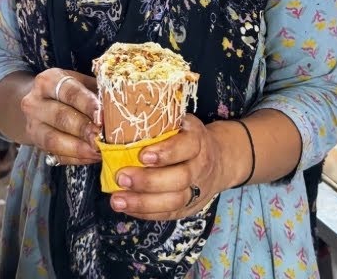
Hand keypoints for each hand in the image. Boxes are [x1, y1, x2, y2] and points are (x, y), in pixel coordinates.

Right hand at [20, 69, 101, 165]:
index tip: (103, 117)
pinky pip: (56, 155)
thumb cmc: (69, 90)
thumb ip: (97, 93)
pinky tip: (92, 157)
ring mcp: (32, 125)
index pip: (70, 93)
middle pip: (61, 117)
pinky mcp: (36, 144)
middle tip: (102, 138)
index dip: (88, 105)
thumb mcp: (81, 83)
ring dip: (79, 149)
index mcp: (49, 81)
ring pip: (54, 140)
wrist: (41, 101)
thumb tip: (118, 108)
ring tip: (99, 152)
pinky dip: (76, 159)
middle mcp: (35, 102)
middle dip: (84, 129)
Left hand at [108, 115, 236, 220]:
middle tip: (121, 177)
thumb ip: (158, 126)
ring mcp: (197, 189)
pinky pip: (169, 214)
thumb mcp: (179, 124)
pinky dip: (145, 212)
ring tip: (117, 200)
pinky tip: (127, 207)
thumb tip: (118, 129)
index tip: (142, 155)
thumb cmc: (186, 138)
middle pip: (180, 178)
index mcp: (197, 139)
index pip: (187, 146)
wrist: (219, 161)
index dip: (166, 152)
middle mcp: (201, 165)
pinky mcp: (190, 207)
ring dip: (143, 202)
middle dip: (148, 181)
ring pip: (175, 200)